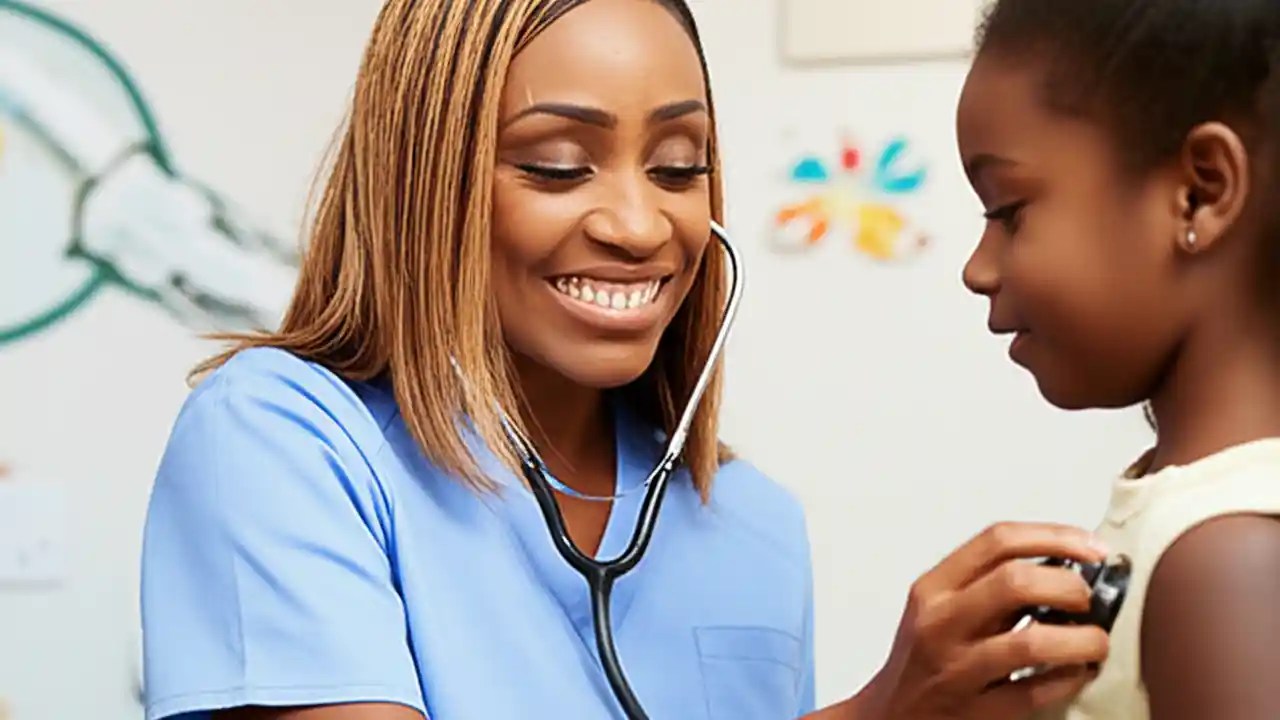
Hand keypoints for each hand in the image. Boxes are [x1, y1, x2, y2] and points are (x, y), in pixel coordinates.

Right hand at [857, 522, 1110, 719]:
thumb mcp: (941, 609)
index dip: (1055, 537)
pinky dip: (1070, 678)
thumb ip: (987, 585)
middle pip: (1015, 582)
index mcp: (933, 588)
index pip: (997, 541)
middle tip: (1089, 600)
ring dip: (1082, 639)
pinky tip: (1078, 672)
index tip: (1093, 547)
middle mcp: (939, 623)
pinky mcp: (976, 713)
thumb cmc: (924, 659)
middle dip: (1070, 587)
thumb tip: (1065, 564)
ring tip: (1096, 641)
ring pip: (1031, 642)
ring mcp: (956, 670)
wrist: (889, 716)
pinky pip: (1036, 691)